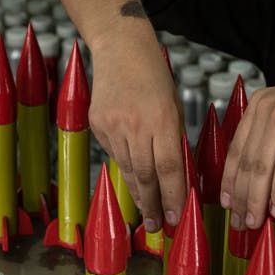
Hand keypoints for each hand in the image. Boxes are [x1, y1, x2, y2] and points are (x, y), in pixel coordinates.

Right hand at [89, 31, 185, 231]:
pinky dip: (125, 167)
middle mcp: (137, 124)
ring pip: (128, 169)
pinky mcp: (97, 124)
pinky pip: (114, 153)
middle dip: (152, 204)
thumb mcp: (174, 105)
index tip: (175, 216)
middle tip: (156, 226)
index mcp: (163, 119)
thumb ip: (175, 139)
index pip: (170, 168)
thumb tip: (177, 177)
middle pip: (146, 175)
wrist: (121, 48)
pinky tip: (132, 178)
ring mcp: (113, 125)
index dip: (173, 196)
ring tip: (145, 212)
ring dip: (138, 193)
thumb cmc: (155, 76)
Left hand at [220, 67, 274, 229]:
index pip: (236, 148)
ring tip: (254, 222)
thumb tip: (257, 173)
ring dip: (256, 202)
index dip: (229, 180)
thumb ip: (272, 132)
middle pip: (246, 163)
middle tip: (239, 221)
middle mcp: (266, 107)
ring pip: (261, 171)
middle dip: (240, 197)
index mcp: (260, 102)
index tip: (227, 202)